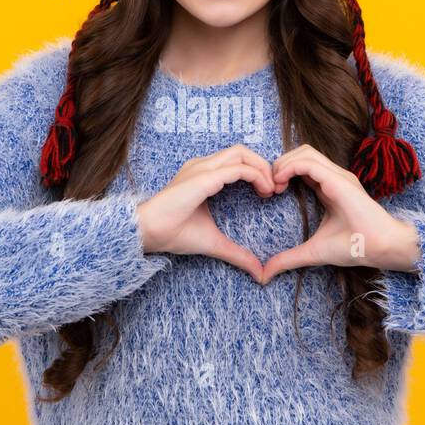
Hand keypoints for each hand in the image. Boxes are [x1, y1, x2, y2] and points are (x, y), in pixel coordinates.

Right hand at [136, 144, 278, 283]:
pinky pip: (237, 168)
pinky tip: (263, 192)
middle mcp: (203, 166)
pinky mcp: (204, 177)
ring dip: (262, 168)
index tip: (269, 193)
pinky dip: (256, 175)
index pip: (237, 160)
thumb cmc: (174, 234)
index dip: (258, 171)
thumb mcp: (214, 243)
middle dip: (264, 165)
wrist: (149, 233)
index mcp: (204, 174)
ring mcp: (202, 168)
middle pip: (242, 151)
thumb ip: (237, 254)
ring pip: (242, 153)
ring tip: (270, 190)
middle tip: (275, 189)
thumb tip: (259, 273)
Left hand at [259, 144, 421, 284]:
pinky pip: (309, 163)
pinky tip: (280, 183)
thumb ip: (288, 259)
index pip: (302, 166)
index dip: (282, 173)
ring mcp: (338, 176)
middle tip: (269, 186)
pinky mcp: (339, 180)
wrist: (380, 248)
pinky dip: (290, 168)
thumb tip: (265, 275)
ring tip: (274, 184)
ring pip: (305, 152)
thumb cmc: (354, 247)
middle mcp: (334, 177)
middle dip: (280, 163)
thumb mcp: (312, 252)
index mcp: (329, 188)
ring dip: (283, 163)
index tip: (270, 193)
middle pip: (302, 152)